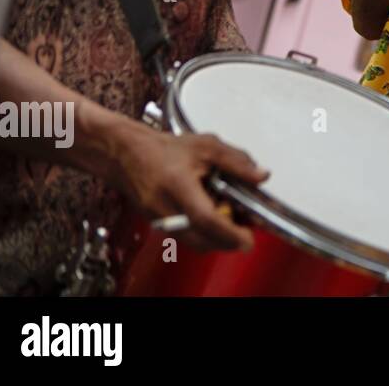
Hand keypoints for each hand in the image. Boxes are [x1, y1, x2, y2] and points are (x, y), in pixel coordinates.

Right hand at [110, 122, 267, 251]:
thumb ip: (237, 161)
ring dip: (217, 239)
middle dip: (228, 240)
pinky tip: (213, 217)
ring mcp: (159, 220)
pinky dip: (203, 234)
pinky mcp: (157, 225)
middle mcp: (165, 207)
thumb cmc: (165, 149)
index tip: (249, 237)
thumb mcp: (207, 146)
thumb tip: (261, 176)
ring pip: (194, 242)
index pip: (205, 218)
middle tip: (247, 229)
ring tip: (232, 219)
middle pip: (201, 239)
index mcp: (178, 185)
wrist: (127, 155)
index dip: (229, 232)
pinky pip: (185, 237)